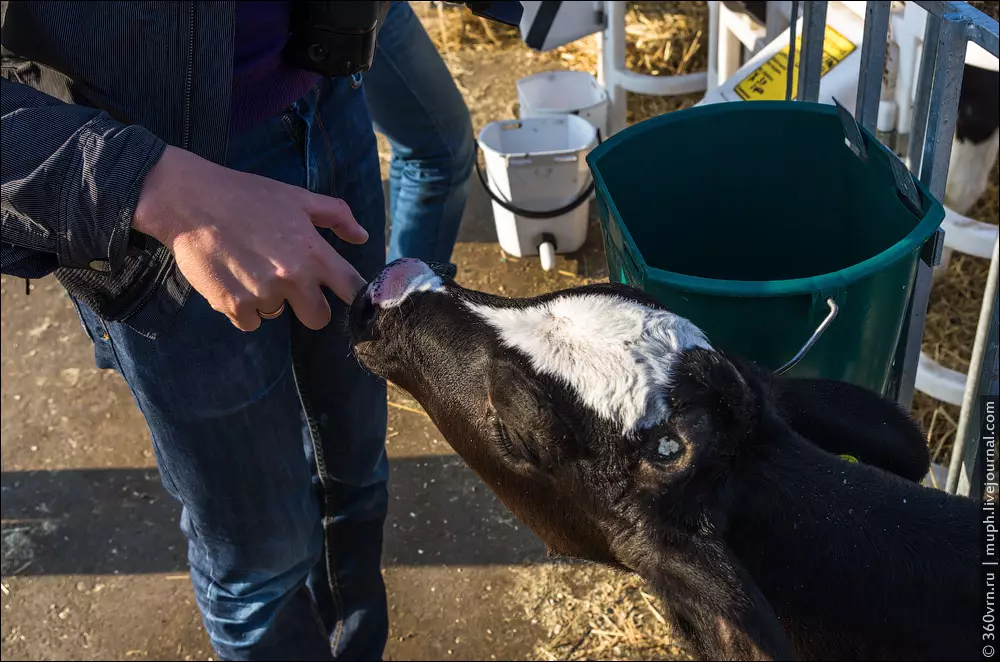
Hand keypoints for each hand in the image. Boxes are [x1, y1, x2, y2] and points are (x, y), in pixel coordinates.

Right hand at [132, 146, 368, 331]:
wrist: (190, 201)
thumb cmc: (246, 195)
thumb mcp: (297, 197)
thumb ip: (336, 215)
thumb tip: (363, 236)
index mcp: (314, 252)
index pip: (353, 289)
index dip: (355, 296)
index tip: (349, 297)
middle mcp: (293, 278)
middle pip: (319, 318)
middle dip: (310, 306)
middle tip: (291, 285)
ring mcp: (263, 295)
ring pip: (279, 316)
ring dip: (270, 300)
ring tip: (251, 268)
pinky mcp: (233, 306)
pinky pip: (250, 322)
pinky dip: (243, 308)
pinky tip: (233, 280)